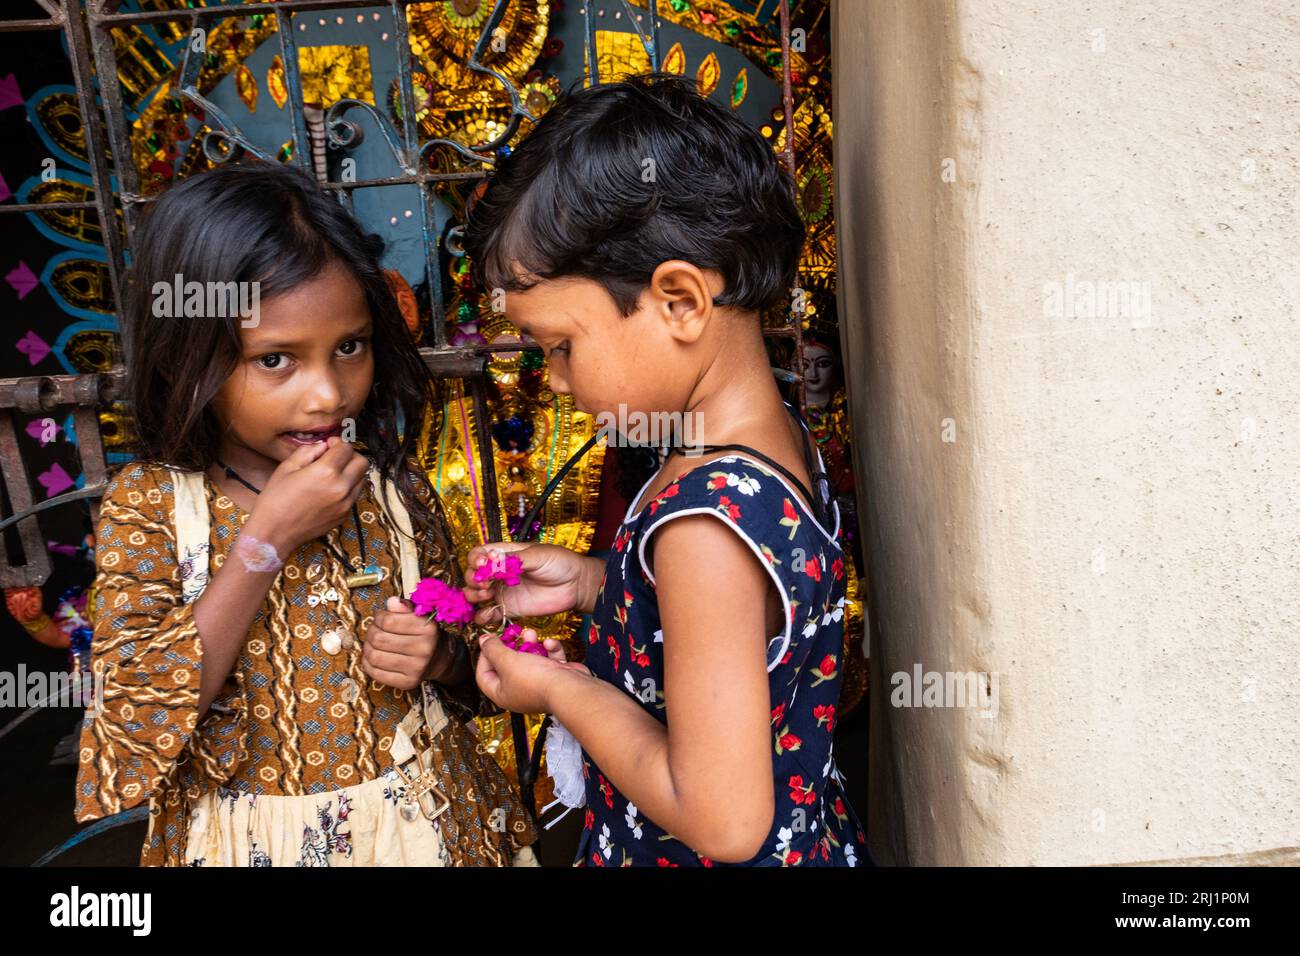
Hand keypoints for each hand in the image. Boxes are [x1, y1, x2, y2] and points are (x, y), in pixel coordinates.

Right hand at [247, 437, 369, 551]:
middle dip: (350, 456)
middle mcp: (341, 487)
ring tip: (334, 474)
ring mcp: (346, 504)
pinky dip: (348, 488)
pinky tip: (331, 490)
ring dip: (352, 472)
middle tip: (335, 458)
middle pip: (362, 463)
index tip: (328, 446)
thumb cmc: (275, 499)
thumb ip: (308, 451)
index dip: (337, 443)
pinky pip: (355, 495)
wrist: (274, 532)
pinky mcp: (345, 515)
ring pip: (362, 479)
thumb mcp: (287, 467)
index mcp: (326, 472)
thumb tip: (323, 446)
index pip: (346, 449)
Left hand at [362, 596, 441, 690]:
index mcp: (428, 629)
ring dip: (367, 647)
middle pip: (379, 639)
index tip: (381, 617)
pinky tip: (371, 656)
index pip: (388, 621)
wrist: (439, 658)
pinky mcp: (407, 683)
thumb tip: (391, 602)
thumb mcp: (419, 616)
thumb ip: (405, 607)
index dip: (379, 617)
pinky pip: (376, 673)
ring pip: (375, 656)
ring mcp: (416, 668)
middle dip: (371, 631)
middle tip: (374, 630)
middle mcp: (425, 649)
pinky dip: (368, 663)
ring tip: (372, 643)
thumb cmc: (423, 633)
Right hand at [462, 543, 597, 625]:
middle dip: (472, 579)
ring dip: (473, 596)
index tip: (483, 565)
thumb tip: (492, 562)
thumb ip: (514, 561)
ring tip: (487, 595)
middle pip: (472, 575)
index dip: (475, 560)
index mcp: (504, 554)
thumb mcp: (537, 556)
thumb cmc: (559, 563)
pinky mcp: (509, 609)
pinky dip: (482, 616)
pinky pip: (488, 615)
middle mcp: (499, 573)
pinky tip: (489, 614)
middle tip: (485, 584)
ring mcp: (502, 591)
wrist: (576, 585)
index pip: (478, 554)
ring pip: (474, 595)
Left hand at [475, 626, 588, 713]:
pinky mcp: (554, 678)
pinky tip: (550, 644)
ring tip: (531, 634)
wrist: (568, 689)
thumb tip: (483, 641)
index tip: (490, 642)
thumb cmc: (535, 680)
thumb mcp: (506, 660)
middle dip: (511, 646)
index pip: (483, 675)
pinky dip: (549, 650)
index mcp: (501, 694)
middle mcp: (518, 691)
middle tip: (513, 634)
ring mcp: (537, 685)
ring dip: (530, 644)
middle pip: (507, 665)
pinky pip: (548, 660)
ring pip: (529, 659)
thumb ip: (492, 649)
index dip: (484, 657)